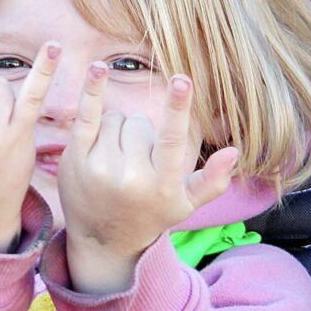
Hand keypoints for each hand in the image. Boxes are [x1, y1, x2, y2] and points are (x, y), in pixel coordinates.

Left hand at [56, 69, 239, 293]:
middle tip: (138, 160)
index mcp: (161, 186)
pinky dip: (93, 90)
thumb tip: (234, 151)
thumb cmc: (151, 215)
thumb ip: (213, 180)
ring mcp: (100, 169)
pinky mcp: (76, 160)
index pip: (172, 139)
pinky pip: (87, 115)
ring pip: (117, 119)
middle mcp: (130, 178)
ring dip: (120, 129)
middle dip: (143, 133)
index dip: (177, 107)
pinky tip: (98, 69)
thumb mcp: (187, 204)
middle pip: (141, 124)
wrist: (103, 241)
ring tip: (118, 156)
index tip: (182, 79)